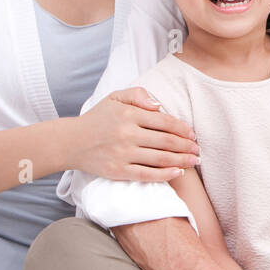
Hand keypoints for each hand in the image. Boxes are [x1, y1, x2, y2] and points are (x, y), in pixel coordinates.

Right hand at [69, 87, 200, 180]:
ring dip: (182, 161)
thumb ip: (138, 94)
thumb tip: (158, 105)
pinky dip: (165, 175)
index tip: (193, 134)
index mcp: (129, 115)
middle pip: (166, 141)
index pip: (164, 121)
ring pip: (160, 159)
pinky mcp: (118, 171)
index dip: (183, 128)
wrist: (70, 142)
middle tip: (198, 149)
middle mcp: (128, 134)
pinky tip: (178, 173)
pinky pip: (147, 175)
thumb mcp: (115, 97)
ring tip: (194, 161)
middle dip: (186, 146)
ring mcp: (123, 154)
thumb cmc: (97, 119)